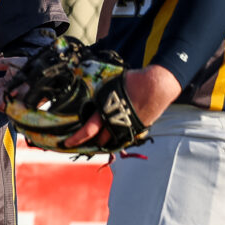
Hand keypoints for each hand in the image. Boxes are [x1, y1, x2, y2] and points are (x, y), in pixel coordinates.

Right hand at [0, 54, 28, 113]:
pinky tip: (15, 92)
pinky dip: (5, 98)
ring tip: (9, 88)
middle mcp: (2, 94)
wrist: (43, 74)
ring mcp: (7, 101)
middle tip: (1, 82)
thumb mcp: (12, 63)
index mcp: (1, 84)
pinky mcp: (13, 107)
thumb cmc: (32, 68)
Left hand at [61, 64, 175, 148]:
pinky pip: (126, 136)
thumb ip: (100, 97)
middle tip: (86, 140)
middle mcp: (116, 123)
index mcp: (106, 111)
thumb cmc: (133, 81)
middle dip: (93, 141)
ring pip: (114, 141)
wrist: (157, 84)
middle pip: (101, 140)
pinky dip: (119, 136)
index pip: (88, 130)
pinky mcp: (139, 128)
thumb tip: (91, 98)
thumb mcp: (110, 87)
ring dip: (107, 140)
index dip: (76, 139)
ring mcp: (129, 127)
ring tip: (100, 138)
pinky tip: (116, 132)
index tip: (67, 143)